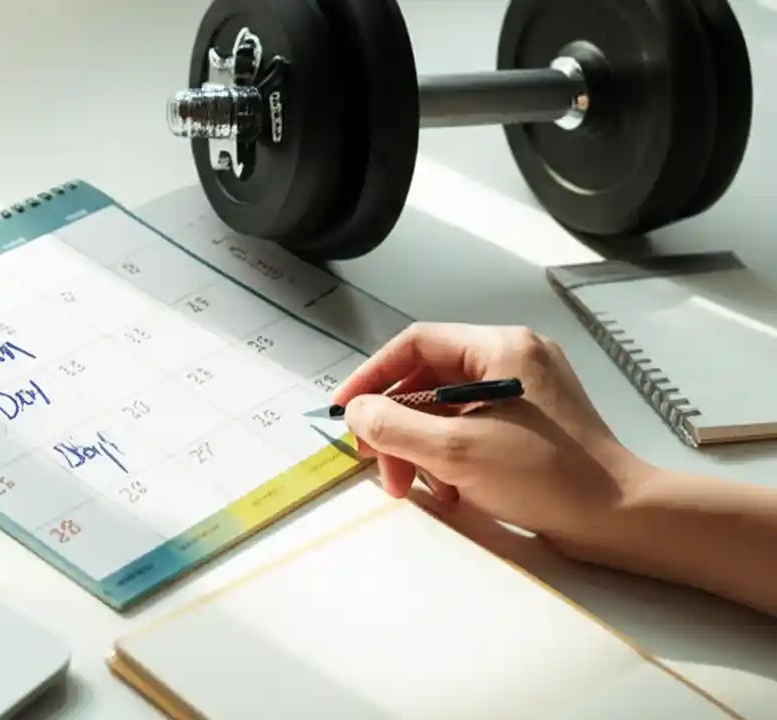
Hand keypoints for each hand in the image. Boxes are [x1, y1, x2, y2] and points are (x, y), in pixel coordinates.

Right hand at [332, 322, 649, 555]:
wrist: (620, 518)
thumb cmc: (544, 476)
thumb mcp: (456, 451)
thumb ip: (395, 427)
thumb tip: (357, 412)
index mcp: (500, 348)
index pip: (415, 343)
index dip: (372, 376)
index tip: (346, 412)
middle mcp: (513, 358)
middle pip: (428, 378)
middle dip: (396, 425)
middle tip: (379, 465)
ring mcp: (526, 390)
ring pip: (446, 408)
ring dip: (420, 446)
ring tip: (415, 487)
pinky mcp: (532, 423)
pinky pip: (472, 426)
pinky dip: (449, 455)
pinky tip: (449, 490)